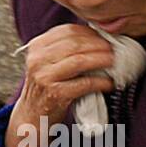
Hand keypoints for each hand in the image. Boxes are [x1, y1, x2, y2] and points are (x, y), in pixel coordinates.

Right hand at [6, 24, 114, 146]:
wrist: (32, 115)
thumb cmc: (46, 87)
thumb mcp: (48, 62)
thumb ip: (64, 49)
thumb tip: (97, 37)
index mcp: (37, 47)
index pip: (67, 31)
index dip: (89, 32)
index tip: (104, 37)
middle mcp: (38, 59)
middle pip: (75, 44)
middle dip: (98, 45)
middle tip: (113, 49)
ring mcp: (44, 76)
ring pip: (79, 60)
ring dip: (101, 60)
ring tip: (113, 62)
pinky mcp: (55, 93)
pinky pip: (84, 83)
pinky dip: (100, 82)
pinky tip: (108, 83)